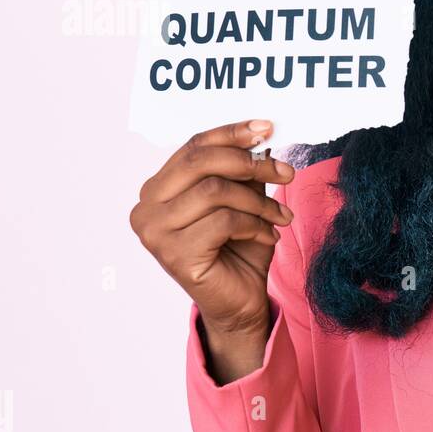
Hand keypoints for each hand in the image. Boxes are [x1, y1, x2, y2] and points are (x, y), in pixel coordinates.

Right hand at [129, 120, 294, 351]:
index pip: (193, 147)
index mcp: (157, 189)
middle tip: (285, 172)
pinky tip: (268, 235)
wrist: (239, 304)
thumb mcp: (243, 201)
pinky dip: (255, 224)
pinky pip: (223, 221)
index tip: (266, 128)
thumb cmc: (238, 250)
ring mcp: (155, 233)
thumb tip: (262, 135)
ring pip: (215, 191)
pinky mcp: (175, 254)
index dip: (231, 133)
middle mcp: (147, 208)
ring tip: (281, 215)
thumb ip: (243, 171)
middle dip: (250, 162)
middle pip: (200, 162)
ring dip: (259, 201)